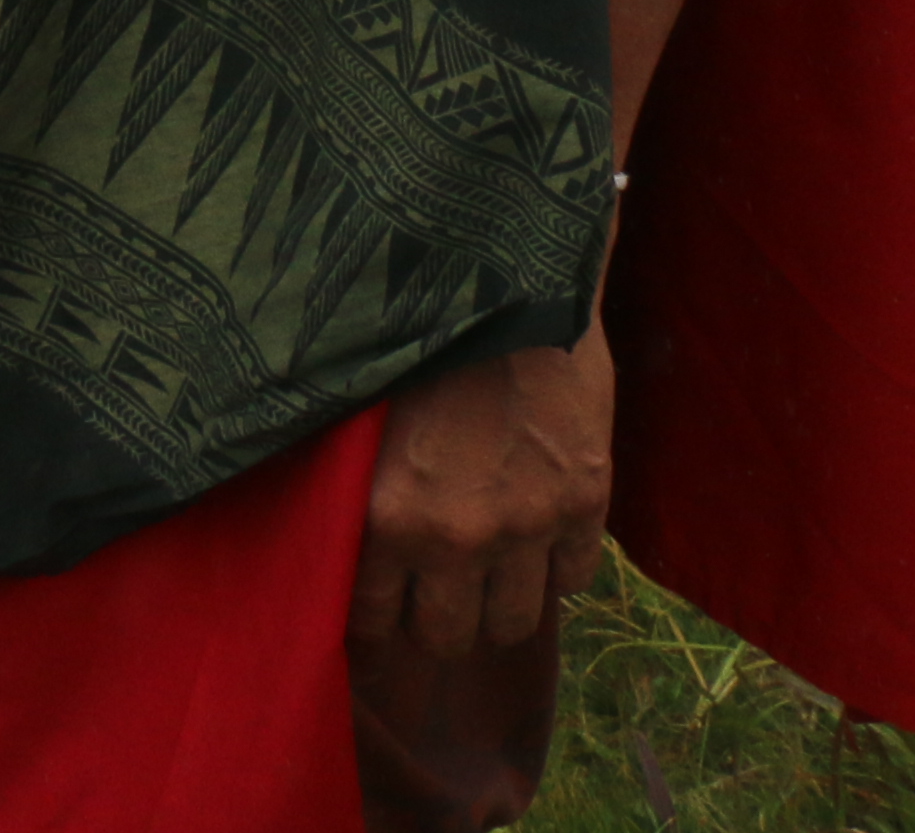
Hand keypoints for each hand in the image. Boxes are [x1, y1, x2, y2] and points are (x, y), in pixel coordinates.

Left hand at [355, 320, 612, 653]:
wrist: (505, 277)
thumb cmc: (419, 336)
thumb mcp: (361, 412)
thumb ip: (355, 485)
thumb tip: (330, 536)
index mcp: (388, 514)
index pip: (375, 618)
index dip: (377, 624)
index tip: (382, 616)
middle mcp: (457, 535)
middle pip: (447, 635)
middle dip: (437, 622)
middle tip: (436, 594)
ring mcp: (527, 524)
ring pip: (512, 623)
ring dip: (498, 606)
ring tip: (489, 576)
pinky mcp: (584, 501)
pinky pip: (573, 580)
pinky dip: (556, 568)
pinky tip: (539, 536)